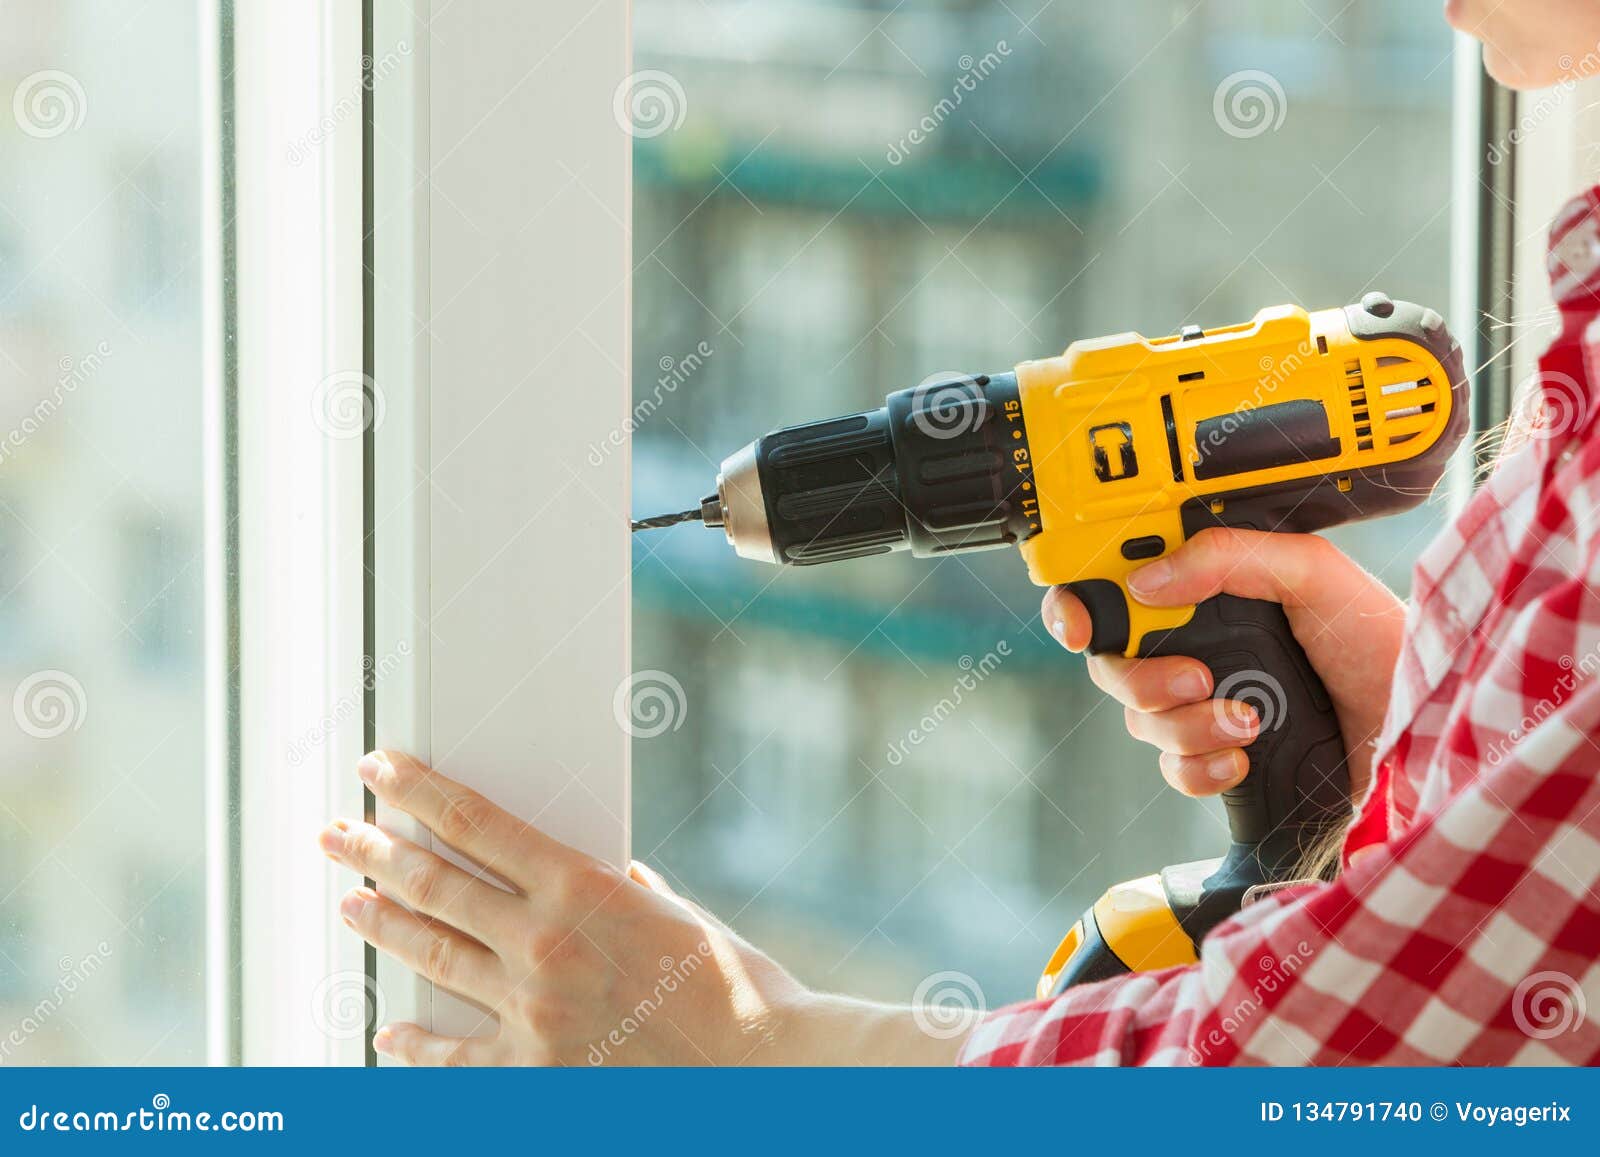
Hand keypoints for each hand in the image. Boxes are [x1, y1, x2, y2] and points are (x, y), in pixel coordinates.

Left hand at [320, 751, 969, 1065]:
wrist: (762, 1067)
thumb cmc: (732, 986)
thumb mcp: (675, 914)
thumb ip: (624, 892)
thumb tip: (606, 875)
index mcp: (582, 888)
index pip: (476, 824)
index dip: (418, 791)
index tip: (380, 768)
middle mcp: (545, 944)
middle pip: (436, 885)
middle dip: (375, 852)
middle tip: (336, 833)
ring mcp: (534, 1011)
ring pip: (434, 957)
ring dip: (383, 926)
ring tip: (349, 903)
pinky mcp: (536, 1073)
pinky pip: (457, 1058)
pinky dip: (417, 1046)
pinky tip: (388, 1034)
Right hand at [1042, 528, 1402, 802]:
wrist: (1422, 726)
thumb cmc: (1379, 640)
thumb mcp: (1311, 574)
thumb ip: (1231, 558)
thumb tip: (1149, 579)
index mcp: (1209, 593)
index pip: (1119, 590)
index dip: (1080, 605)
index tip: (1077, 626)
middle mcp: (1199, 648)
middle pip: (1115, 664)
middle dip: (1143, 678)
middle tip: (1197, 680)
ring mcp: (1208, 705)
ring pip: (1141, 721)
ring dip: (1186, 726)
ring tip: (1247, 721)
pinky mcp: (1224, 758)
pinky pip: (1173, 771)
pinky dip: (1199, 768)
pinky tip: (1243, 758)